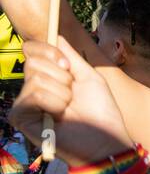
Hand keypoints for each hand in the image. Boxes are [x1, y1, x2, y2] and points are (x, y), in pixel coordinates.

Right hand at [11, 37, 131, 165]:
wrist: (104, 139)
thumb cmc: (100, 112)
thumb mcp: (88, 77)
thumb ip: (71, 56)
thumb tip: (55, 34)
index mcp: (47, 77)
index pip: (31, 50)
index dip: (48, 51)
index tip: (68, 66)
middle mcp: (31, 88)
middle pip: (32, 62)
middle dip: (61, 76)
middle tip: (72, 95)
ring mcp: (25, 103)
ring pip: (36, 79)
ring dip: (62, 93)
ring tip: (69, 108)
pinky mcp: (20, 117)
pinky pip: (34, 96)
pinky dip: (54, 103)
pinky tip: (59, 116)